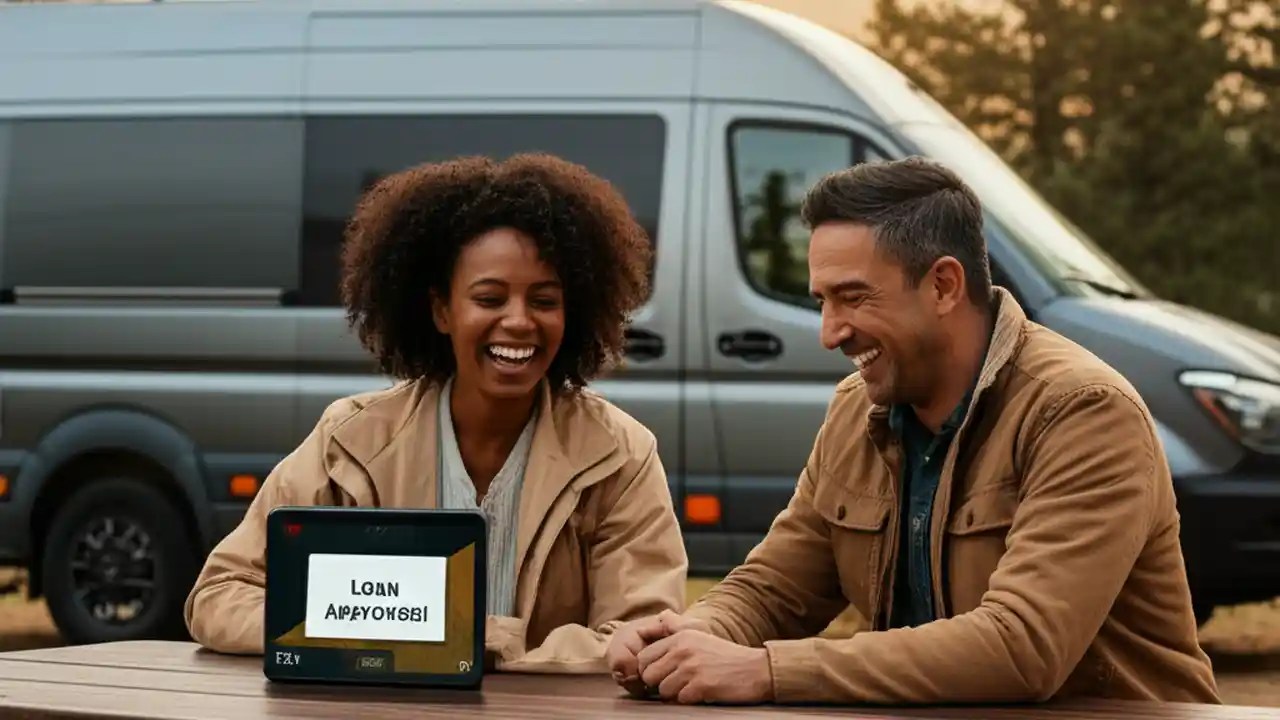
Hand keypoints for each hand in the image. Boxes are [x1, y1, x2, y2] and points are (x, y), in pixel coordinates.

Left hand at [636, 629, 772, 704]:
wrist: (755, 669)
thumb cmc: (725, 655)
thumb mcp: (699, 634)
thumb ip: (676, 626)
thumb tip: (661, 616)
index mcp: (680, 637)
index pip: (644, 657)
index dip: (649, 669)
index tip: (661, 675)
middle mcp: (683, 650)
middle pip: (649, 675)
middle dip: (659, 683)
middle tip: (675, 684)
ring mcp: (691, 668)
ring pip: (663, 690)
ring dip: (675, 693)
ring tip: (690, 687)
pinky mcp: (701, 685)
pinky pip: (680, 699)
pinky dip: (689, 700)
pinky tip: (701, 692)